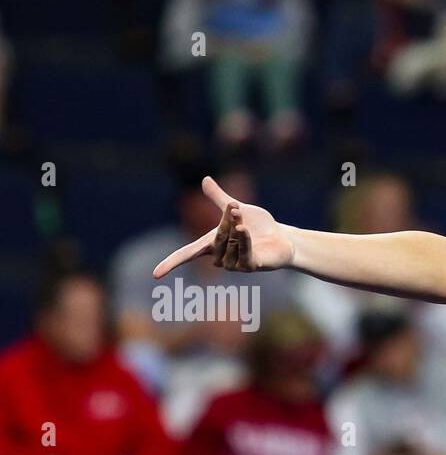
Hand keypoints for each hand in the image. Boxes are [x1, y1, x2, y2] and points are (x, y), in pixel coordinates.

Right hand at [153, 177, 294, 277]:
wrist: (282, 237)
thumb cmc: (258, 225)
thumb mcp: (235, 208)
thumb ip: (218, 198)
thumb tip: (204, 179)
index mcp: (212, 244)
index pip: (186, 255)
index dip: (171, 264)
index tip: (155, 275)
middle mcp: (221, 257)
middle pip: (214, 241)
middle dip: (225, 223)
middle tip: (235, 210)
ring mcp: (236, 264)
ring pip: (228, 248)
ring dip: (235, 231)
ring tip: (244, 222)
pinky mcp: (251, 267)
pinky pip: (242, 256)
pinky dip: (243, 241)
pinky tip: (245, 230)